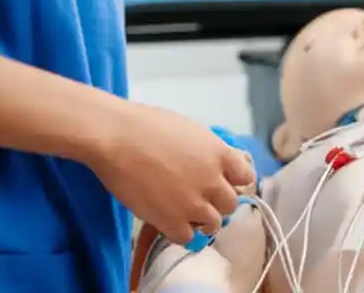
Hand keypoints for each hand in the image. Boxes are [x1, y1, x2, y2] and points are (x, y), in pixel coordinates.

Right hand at [86, 103, 255, 245]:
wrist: (117, 138)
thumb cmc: (148, 125)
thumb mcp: (192, 131)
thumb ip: (209, 151)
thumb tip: (215, 161)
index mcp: (221, 155)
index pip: (246, 177)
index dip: (234, 182)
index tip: (223, 183)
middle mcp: (214, 181)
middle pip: (231, 204)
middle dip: (218, 202)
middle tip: (201, 199)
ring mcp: (194, 204)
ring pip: (214, 224)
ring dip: (203, 221)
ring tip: (187, 215)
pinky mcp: (171, 221)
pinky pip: (187, 238)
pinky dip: (181, 233)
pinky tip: (171, 223)